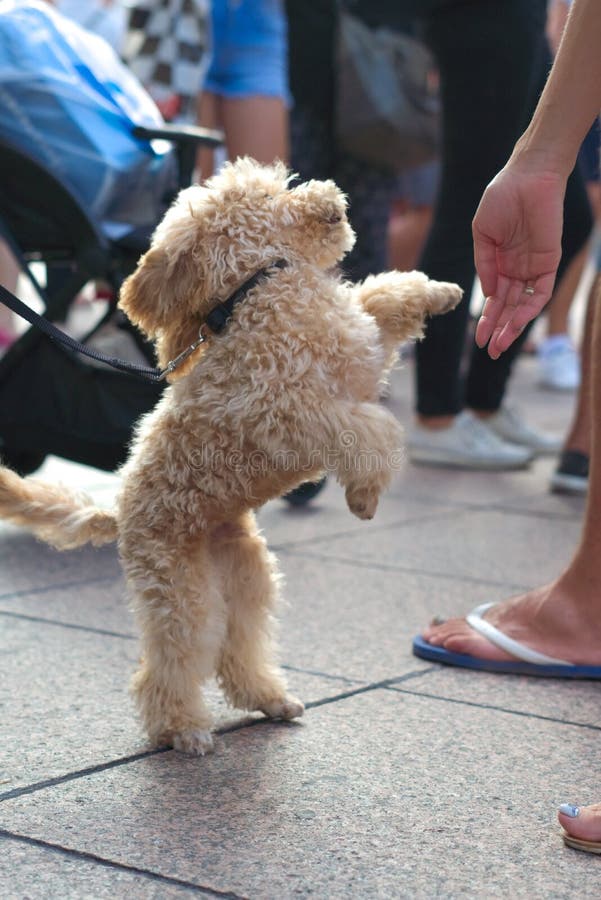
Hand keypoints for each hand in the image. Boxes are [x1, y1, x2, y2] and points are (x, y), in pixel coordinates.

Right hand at [472, 163, 566, 357]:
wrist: (528, 176)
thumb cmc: (502, 198)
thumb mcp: (482, 234)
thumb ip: (484, 264)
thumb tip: (489, 294)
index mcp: (499, 263)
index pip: (495, 300)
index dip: (487, 320)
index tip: (478, 340)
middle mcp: (517, 269)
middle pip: (508, 307)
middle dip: (499, 330)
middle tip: (490, 352)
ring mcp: (533, 267)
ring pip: (524, 305)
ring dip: (513, 326)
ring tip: (501, 344)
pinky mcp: (549, 261)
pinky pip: (541, 290)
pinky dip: (530, 307)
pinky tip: (517, 321)